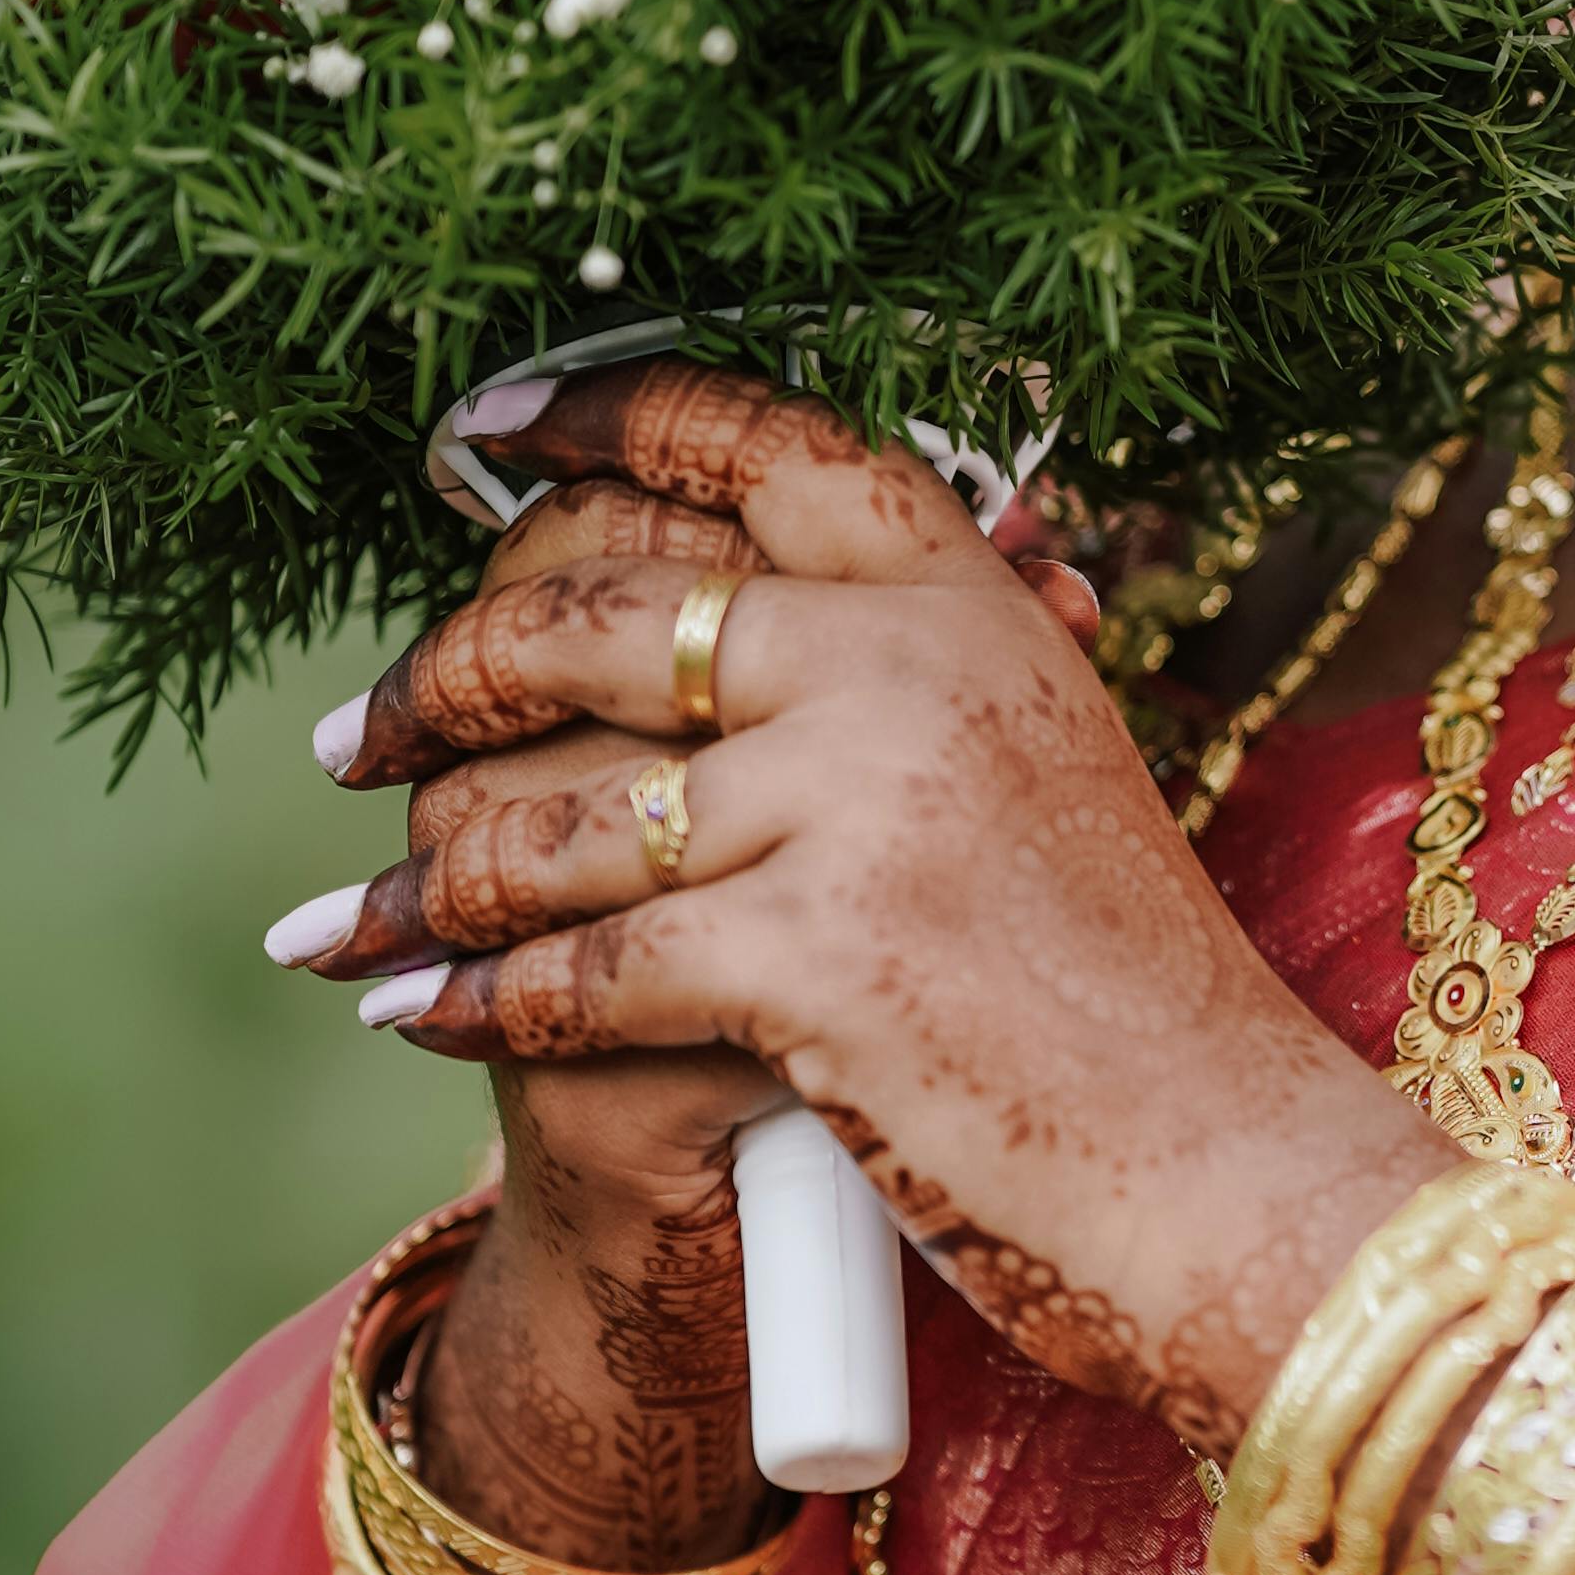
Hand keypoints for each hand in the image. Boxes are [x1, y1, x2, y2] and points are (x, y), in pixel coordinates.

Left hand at [286, 360, 1437, 1447]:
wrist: (1220, 1158)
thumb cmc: (1129, 992)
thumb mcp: (1049, 771)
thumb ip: (925, 676)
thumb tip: (754, 590)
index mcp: (973, 605)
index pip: (770, 445)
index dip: (612, 415)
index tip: (493, 432)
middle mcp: (914, 666)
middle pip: (605, 612)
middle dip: (445, 676)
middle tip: (360, 733)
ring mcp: (863, 799)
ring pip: (561, 808)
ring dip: (427, 880)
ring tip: (354, 918)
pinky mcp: (816, 949)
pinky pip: (584, 960)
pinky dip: (481, 1000)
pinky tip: (422, 1014)